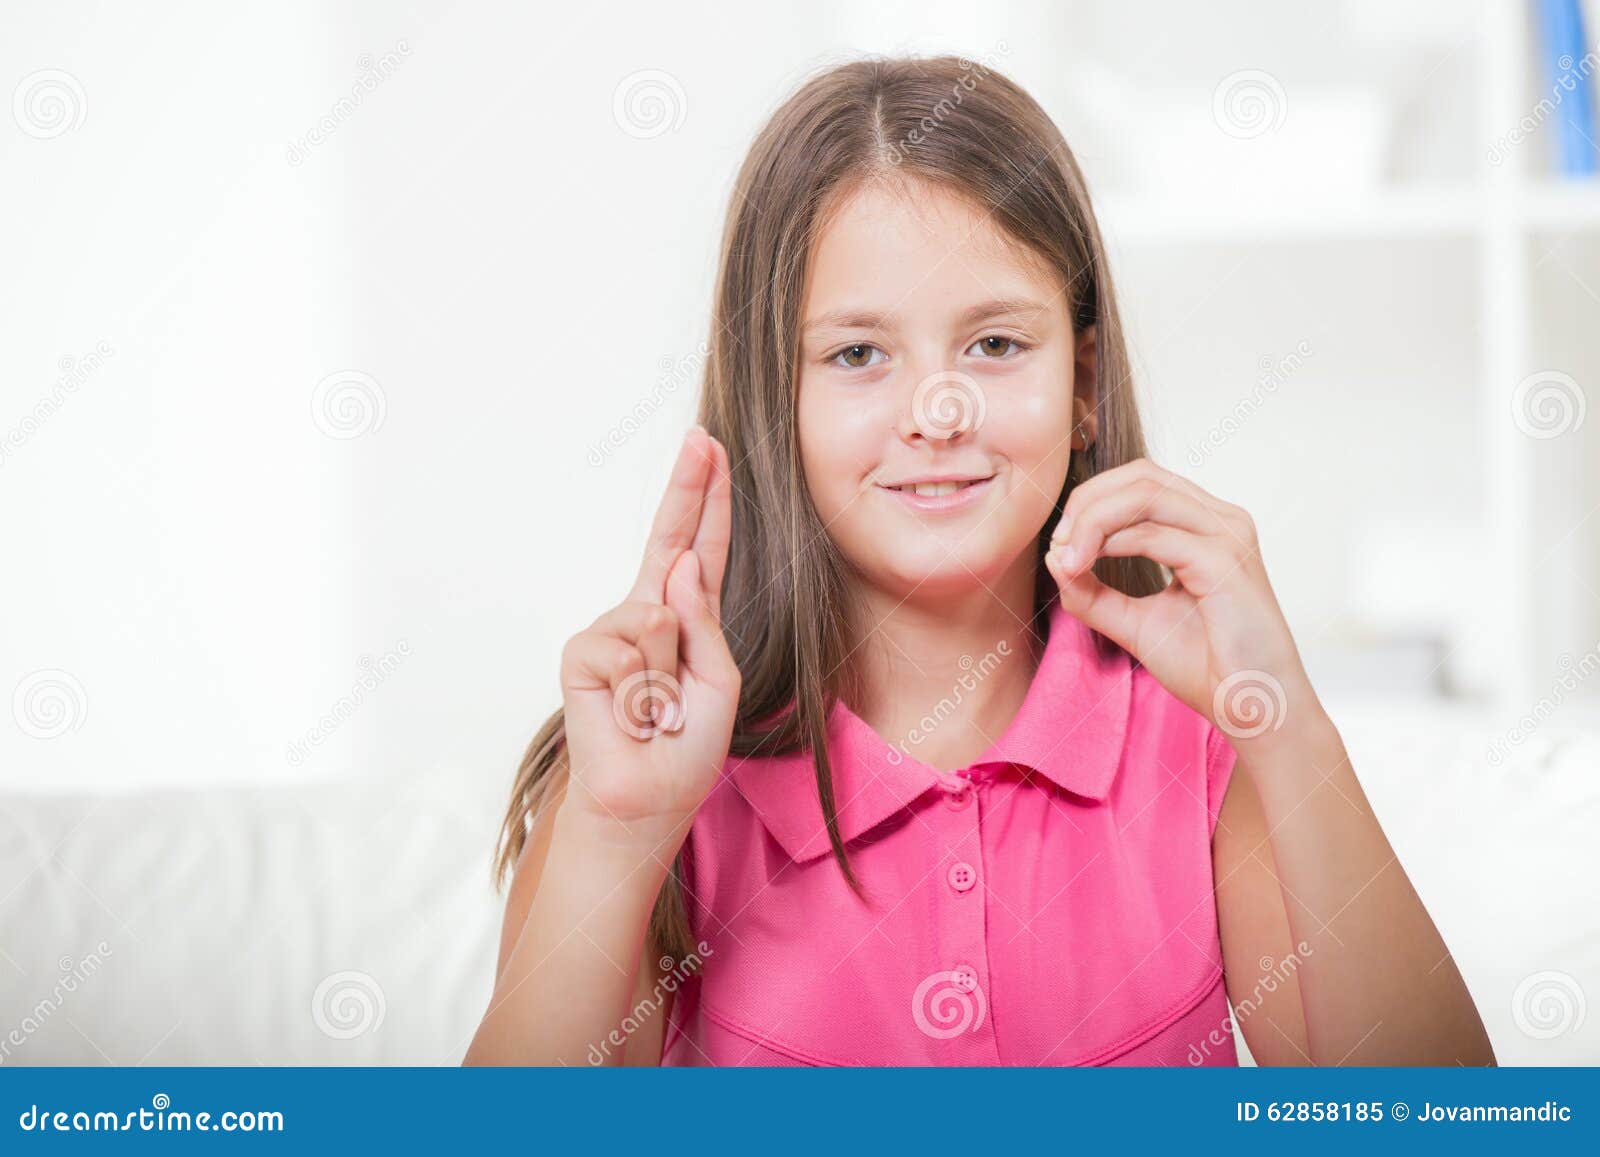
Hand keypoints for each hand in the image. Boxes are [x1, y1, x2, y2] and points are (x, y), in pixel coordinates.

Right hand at [558, 427, 741, 832]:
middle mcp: (647, 613)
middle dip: (688, 487)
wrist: (648, 797)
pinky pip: (628, 649)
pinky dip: (643, 690)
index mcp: (687, 617)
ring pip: (658, 621)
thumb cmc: (686, 744)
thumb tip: (675, 565)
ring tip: (660, 711)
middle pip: (670, 539)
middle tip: (702, 437)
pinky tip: (635, 715)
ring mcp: (612, 631)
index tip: (710, 449)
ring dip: (668, 676)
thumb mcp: (717, 679)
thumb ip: (702, 621)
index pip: (699, 548)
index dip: (706, 500)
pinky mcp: (583, 654)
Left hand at [1044, 458, 1320, 745]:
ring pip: (1145, 495)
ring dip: (1092, 521)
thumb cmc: (1208, 666)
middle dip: (1087, 502)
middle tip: (1057, 542)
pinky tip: (1085, 566)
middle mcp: (1223, 520)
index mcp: (1207, 526)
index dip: (1092, 500)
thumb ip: (1094, 593)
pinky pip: (1156, 535)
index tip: (1060, 543)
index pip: (1142, 481)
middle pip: (1141, 476)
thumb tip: (1054, 558)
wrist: (1253, 709)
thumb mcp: (1135, 623)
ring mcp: (1228, 536)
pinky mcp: (1225, 563)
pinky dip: (1111, 544)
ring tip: (1066, 558)